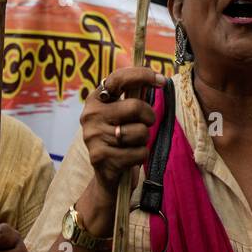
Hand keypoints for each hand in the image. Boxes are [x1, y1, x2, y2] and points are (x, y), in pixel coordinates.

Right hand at [81, 66, 161, 194]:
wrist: (107, 176)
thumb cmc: (120, 138)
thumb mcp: (122, 114)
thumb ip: (134, 96)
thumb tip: (159, 79)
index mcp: (95, 99)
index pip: (118, 78)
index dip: (142, 75)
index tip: (161, 80)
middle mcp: (90, 115)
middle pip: (135, 107)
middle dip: (148, 116)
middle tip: (146, 124)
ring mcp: (93, 137)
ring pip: (140, 131)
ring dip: (144, 139)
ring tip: (133, 144)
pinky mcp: (101, 158)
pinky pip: (139, 152)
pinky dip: (141, 156)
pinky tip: (130, 158)